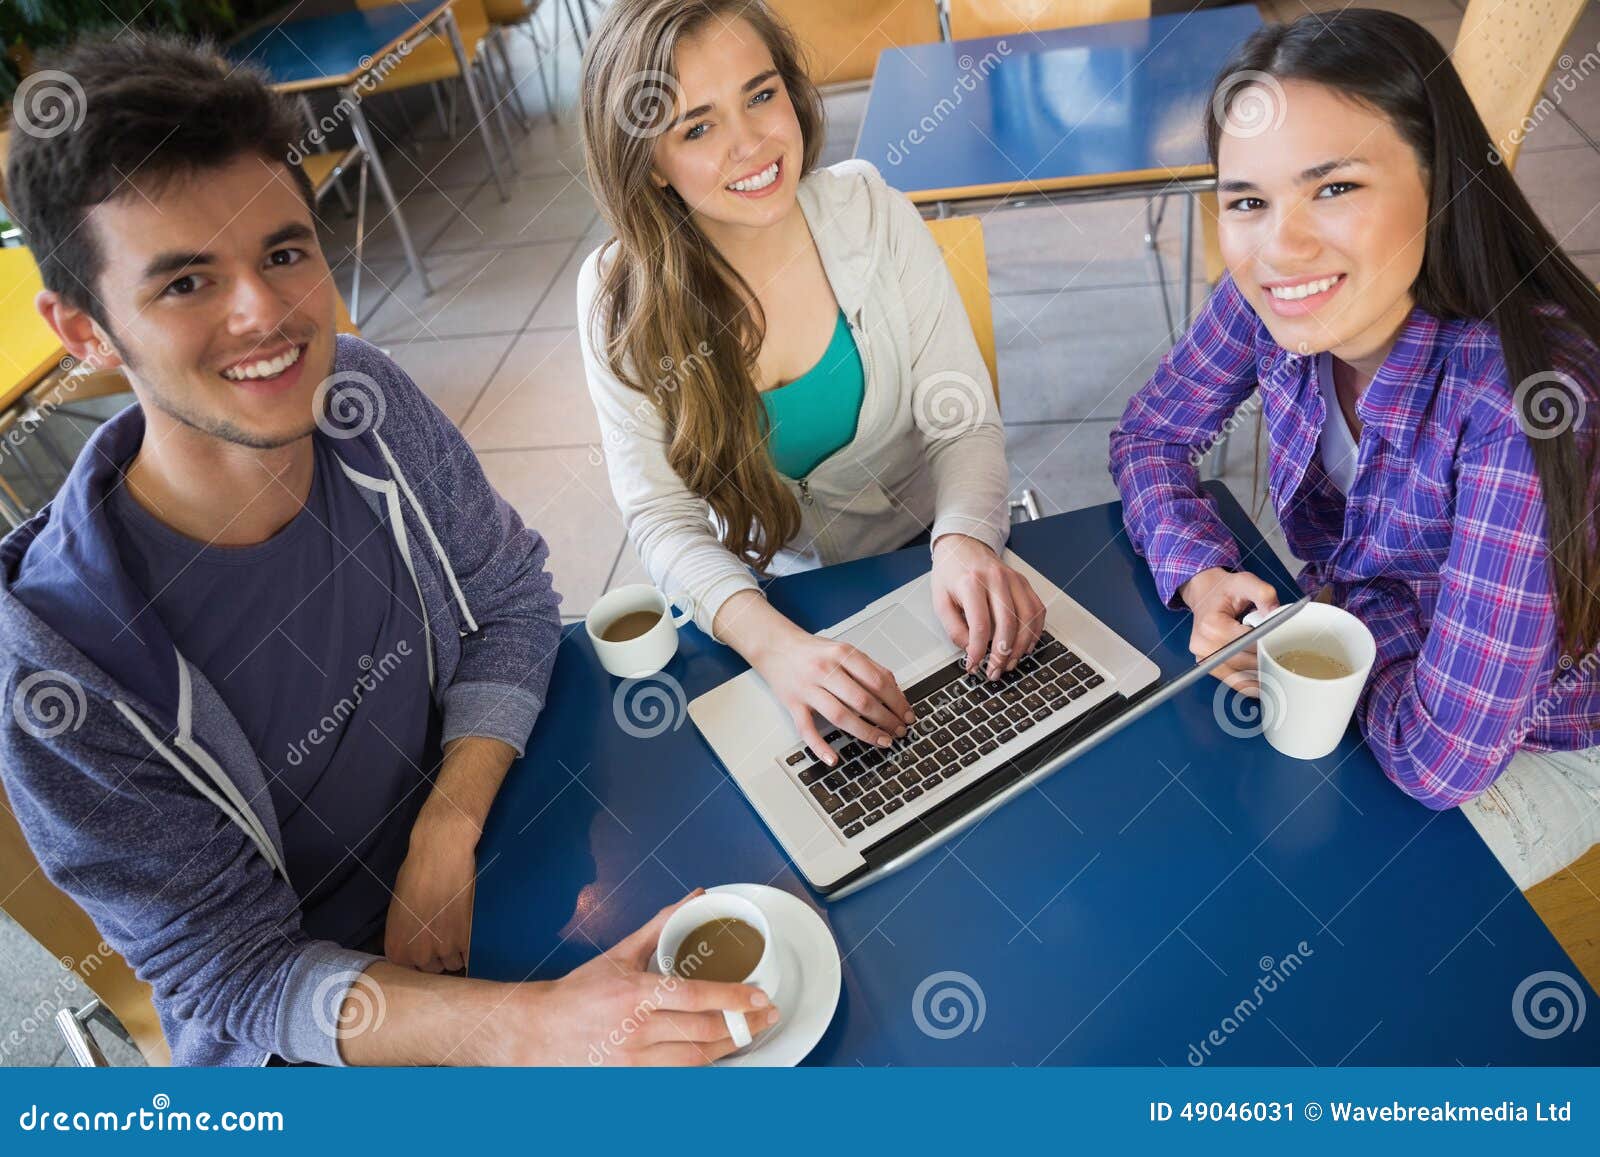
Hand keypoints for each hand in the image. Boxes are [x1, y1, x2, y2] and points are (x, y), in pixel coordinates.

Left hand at [386, 812, 477, 972]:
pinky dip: (474, 945)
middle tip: (446, 930)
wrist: (440, 854)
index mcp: (397, 950)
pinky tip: (470, 926)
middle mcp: (418, 955)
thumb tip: (416, 948)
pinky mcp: (467, 939)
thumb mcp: (399, 911)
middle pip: (434, 969)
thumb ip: (406, 937)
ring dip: (459, 948)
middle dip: (440, 953)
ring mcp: (443, 949)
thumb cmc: (416, 874)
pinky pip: (472, 955)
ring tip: (459, 923)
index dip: (423, 957)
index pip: (412, 972)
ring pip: (455, 962)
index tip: (431, 945)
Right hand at [505, 892, 777, 1065]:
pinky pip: (676, 1078)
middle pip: (702, 1032)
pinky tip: (717, 1055)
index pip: (695, 996)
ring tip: (749, 1034)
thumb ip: (660, 925)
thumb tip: (694, 898)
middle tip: (766, 1016)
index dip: (732, 998)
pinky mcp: (630, 1081)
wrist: (538, 1033)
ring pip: (694, 1060)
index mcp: (635, 993)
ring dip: (728, 1048)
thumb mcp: (619, 953)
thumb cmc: (579, 992)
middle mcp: (636, 1029)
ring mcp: (633, 1061)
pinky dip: (701, 1066)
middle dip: (742, 1025)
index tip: (760, 997)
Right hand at [749, 620, 913, 763]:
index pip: (878, 681)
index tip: (907, 714)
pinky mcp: (793, 704)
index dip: (897, 701)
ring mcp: (808, 688)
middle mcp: (826, 670)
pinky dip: (819, 746)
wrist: (775, 646)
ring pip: (840, 716)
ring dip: (866, 732)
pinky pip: (806, 729)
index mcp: (842, 654)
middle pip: (862, 700)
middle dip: (887, 719)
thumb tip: (895, 689)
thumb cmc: (812, 651)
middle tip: (899, 731)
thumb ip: (868, 667)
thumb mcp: (843, 649)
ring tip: (883, 741)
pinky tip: (833, 758)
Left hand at [930, 534, 1046, 678]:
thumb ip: (953, 627)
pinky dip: (1035, 632)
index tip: (973, 665)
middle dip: (1002, 654)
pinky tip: (1025, 646)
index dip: (978, 650)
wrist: (964, 546)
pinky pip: (1037, 610)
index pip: (980, 623)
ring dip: (1021, 647)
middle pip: (1007, 623)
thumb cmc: (951, 573)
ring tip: (1009, 663)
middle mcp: (996, 579)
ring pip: (1027, 619)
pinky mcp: (1024, 583)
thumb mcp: (940, 600)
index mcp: (971, 583)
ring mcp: (1014, 580)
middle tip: (995, 671)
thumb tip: (969, 649)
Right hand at [1179, 567, 1278, 692]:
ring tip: (1278, 681)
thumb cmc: (1224, 590)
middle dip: (1265, 663)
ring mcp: (1203, 656)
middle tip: (1286, 666)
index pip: (1245, 643)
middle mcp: (1203, 644)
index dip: (1266, 647)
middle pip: (1242, 662)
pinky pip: (1229, 680)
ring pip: (1236, 676)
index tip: (1284, 649)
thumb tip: (1276, 613)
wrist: (1203, 594)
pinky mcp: (1206, 664)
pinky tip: (1262, 687)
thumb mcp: (1245, 581)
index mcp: (1211, 624)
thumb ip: (1264, 594)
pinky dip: (1246, 684)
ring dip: (1257, 680)